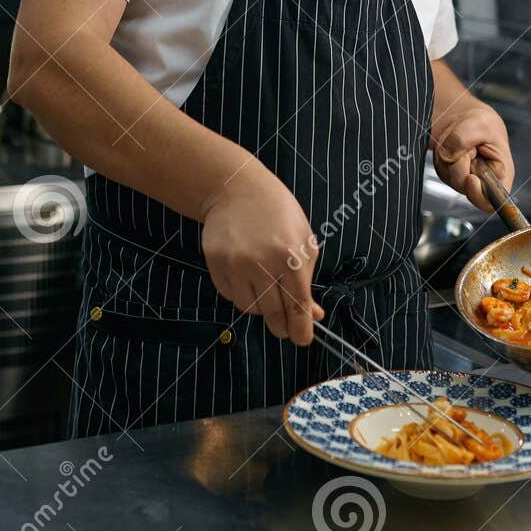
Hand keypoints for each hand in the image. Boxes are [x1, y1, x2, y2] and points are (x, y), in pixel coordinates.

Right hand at [199, 168, 323, 344]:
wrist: (237, 190)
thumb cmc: (278, 214)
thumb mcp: (303, 242)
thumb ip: (307, 280)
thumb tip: (313, 315)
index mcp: (290, 256)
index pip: (298, 306)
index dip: (301, 329)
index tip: (302, 340)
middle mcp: (262, 263)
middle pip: (274, 314)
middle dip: (282, 326)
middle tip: (285, 329)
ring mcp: (236, 265)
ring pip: (251, 309)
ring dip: (261, 307)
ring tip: (265, 289)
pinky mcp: (216, 265)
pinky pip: (231, 297)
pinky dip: (242, 295)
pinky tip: (247, 277)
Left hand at [432, 102, 513, 213]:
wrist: (467, 118)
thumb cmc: (482, 122)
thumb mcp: (478, 124)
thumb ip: (463, 140)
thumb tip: (448, 157)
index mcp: (502, 175)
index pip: (493, 201)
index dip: (479, 194)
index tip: (470, 177)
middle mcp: (484, 182)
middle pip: (466, 188)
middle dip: (460, 165)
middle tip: (467, 147)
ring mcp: (466, 180)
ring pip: (450, 178)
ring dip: (450, 158)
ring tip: (462, 143)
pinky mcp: (452, 176)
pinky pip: (441, 170)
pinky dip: (443, 156)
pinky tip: (453, 146)